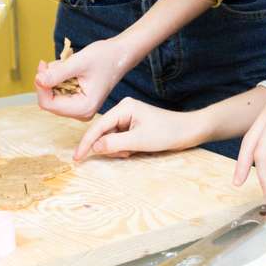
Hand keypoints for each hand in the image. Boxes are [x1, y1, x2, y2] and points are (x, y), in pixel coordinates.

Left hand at [35, 36, 129, 120]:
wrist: (119, 55)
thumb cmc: (105, 57)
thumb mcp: (79, 63)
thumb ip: (57, 73)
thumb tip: (38, 80)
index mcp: (84, 108)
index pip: (48, 104)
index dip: (40, 85)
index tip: (42, 65)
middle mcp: (81, 112)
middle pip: (49, 101)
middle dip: (48, 80)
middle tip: (56, 62)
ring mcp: (79, 108)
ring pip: (52, 95)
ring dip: (54, 77)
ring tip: (67, 64)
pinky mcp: (77, 101)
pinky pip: (59, 92)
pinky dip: (59, 78)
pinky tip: (69, 68)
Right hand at [73, 97, 200, 161]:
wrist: (189, 131)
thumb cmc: (167, 132)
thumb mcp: (139, 141)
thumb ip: (114, 144)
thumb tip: (93, 148)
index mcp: (124, 107)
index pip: (98, 126)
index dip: (86, 143)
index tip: (77, 158)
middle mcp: (123, 109)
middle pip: (103, 132)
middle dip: (109, 147)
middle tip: (126, 154)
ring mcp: (129, 117)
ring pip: (111, 138)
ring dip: (118, 149)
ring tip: (134, 151)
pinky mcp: (134, 125)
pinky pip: (120, 139)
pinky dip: (124, 148)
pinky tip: (135, 150)